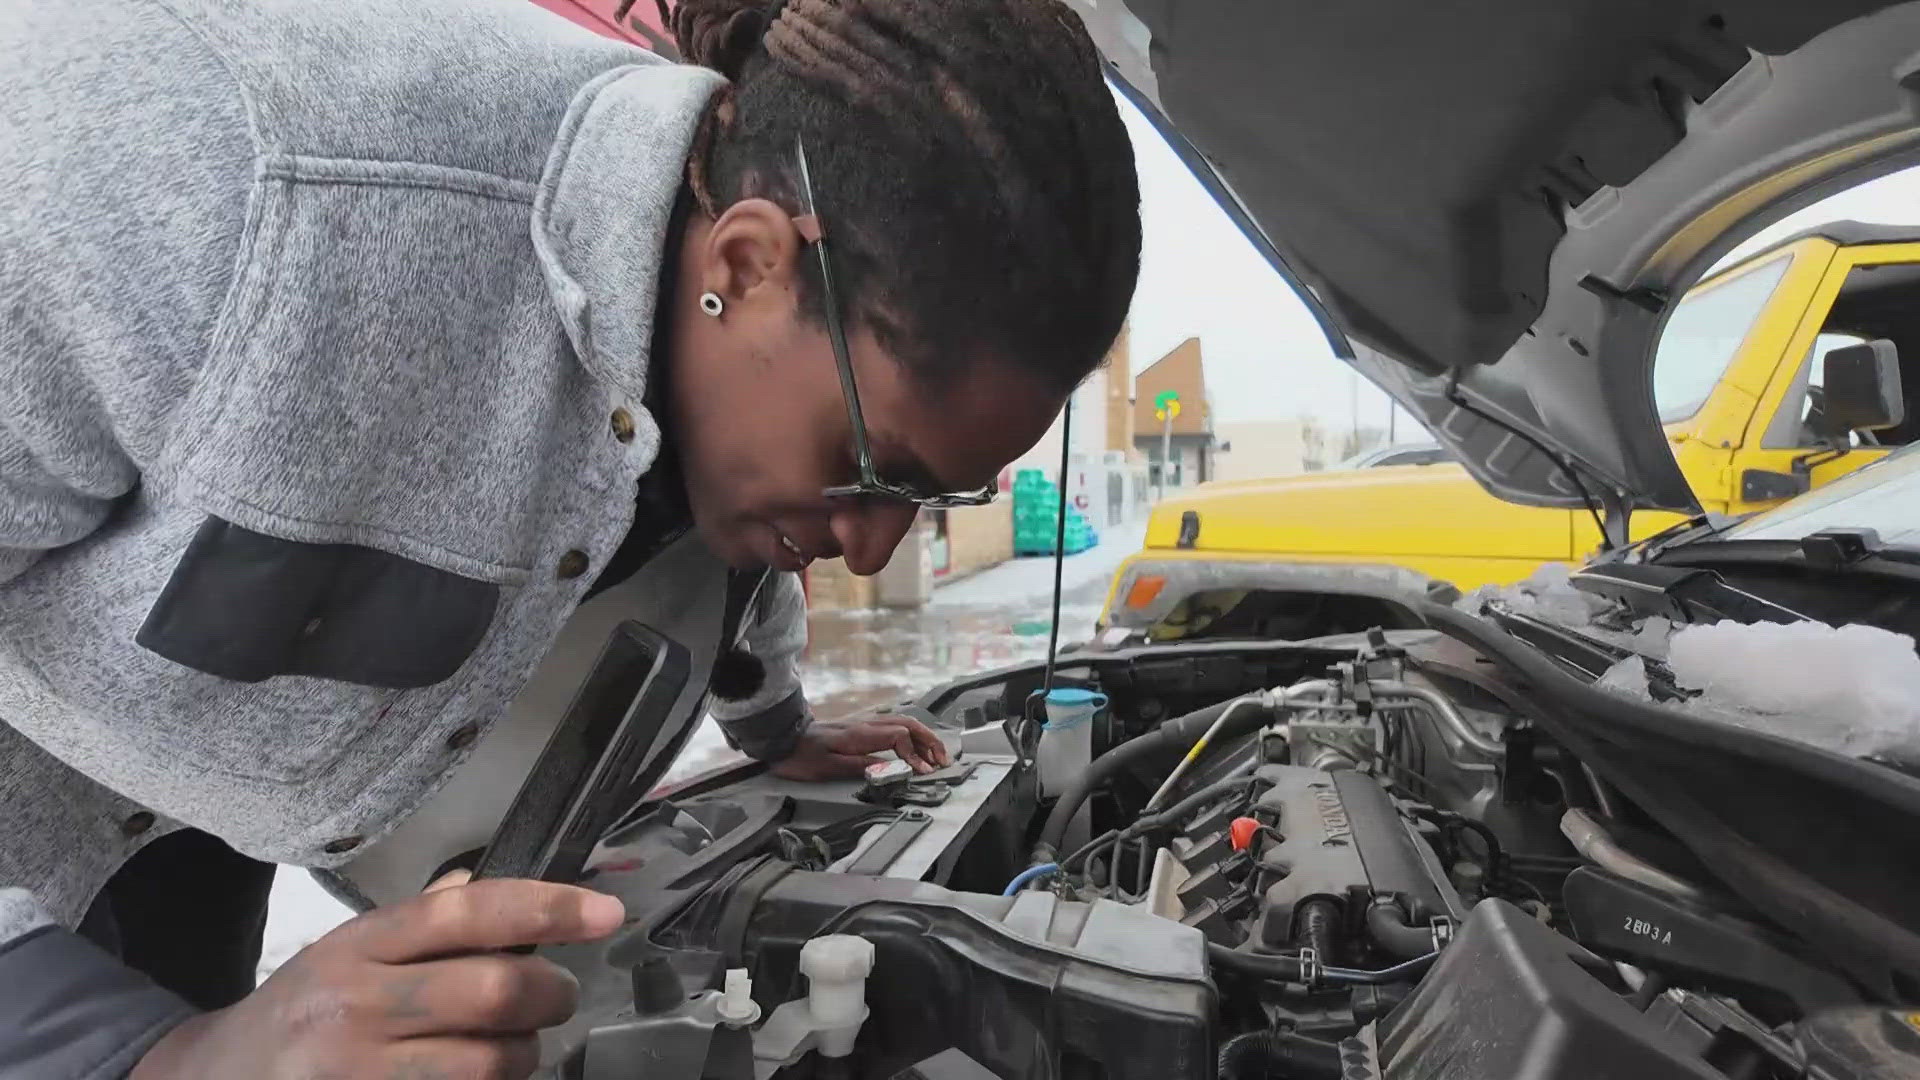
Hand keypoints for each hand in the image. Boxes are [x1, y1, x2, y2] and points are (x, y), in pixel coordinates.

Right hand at [131, 870, 623, 1079]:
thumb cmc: (301, 1014)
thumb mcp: (346, 951)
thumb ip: (422, 925)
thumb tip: (495, 895)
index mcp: (359, 946)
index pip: (469, 913)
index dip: (549, 907)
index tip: (605, 912)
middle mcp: (357, 1007)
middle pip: (497, 991)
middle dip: (552, 993)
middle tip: (556, 995)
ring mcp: (361, 1074)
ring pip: (493, 1063)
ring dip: (524, 1055)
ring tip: (512, 1046)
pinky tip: (479, 1075)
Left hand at [770, 715, 952, 781]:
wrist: (783, 738)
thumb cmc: (802, 755)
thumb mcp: (827, 767)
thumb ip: (859, 766)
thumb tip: (889, 769)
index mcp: (859, 733)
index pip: (899, 736)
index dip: (914, 754)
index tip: (921, 772)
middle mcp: (866, 724)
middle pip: (908, 724)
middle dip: (929, 742)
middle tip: (942, 761)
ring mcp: (865, 723)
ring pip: (903, 723)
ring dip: (923, 738)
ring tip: (935, 755)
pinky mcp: (862, 728)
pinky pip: (894, 726)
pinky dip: (911, 736)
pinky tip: (914, 747)